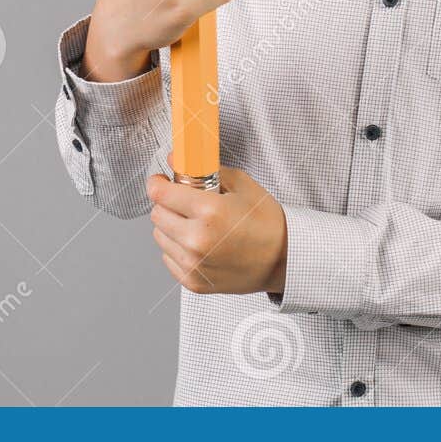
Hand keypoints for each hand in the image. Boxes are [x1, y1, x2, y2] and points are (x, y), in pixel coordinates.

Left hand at [146, 166, 286, 295]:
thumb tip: (175, 159)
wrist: (284, 260)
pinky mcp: (193, 281)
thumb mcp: (241, 184)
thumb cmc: (267, 223)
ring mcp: (194, 264)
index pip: (159, 193)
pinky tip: (199, 244)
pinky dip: (177, 249)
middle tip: (184, 202)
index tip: (160, 181)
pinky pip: (168, 258)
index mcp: (209, 212)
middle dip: (167, 204)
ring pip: (160, 236)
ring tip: (195, 224)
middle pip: (156, 214)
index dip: (157, 183)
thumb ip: (204, 170)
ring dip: (171, 226)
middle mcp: (197, 240)